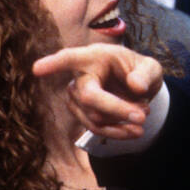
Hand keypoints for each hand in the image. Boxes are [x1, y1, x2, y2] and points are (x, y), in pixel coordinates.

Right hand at [32, 44, 161, 140]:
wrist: (138, 89)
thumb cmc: (140, 72)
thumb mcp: (151, 68)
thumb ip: (146, 74)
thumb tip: (136, 86)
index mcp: (94, 57)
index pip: (70, 58)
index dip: (54, 64)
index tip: (37, 69)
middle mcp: (80, 76)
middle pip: (89, 97)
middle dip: (116, 109)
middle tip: (144, 116)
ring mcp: (77, 97)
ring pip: (94, 118)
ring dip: (122, 123)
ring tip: (144, 117)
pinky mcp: (82, 114)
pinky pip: (96, 129)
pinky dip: (118, 132)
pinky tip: (134, 130)